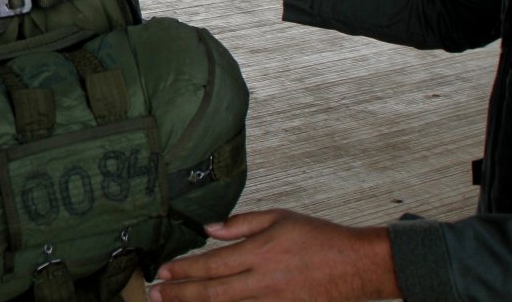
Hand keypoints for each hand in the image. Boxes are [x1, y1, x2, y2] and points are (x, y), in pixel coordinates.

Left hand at [149, 209, 398, 301]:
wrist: (357, 266)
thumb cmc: (319, 238)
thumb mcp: (279, 217)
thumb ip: (241, 224)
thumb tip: (208, 230)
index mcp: (260, 252)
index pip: (212, 264)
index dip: (183, 270)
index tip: (162, 272)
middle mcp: (264, 281)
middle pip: (212, 293)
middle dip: (179, 295)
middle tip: (154, 295)